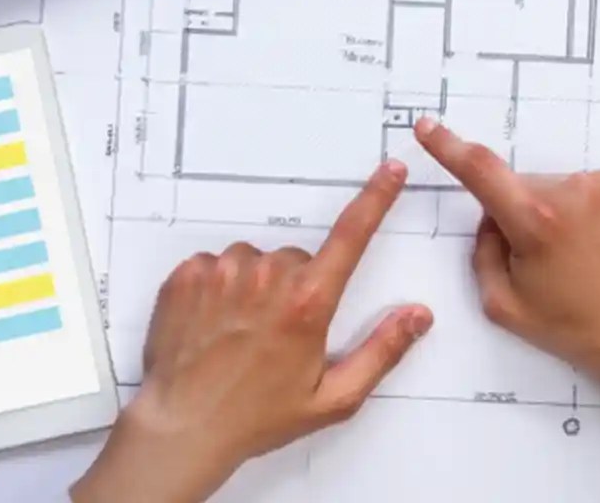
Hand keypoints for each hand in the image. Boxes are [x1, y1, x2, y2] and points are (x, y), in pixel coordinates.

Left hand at [72, 161, 432, 502]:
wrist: (182, 427)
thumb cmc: (256, 417)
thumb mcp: (333, 398)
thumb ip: (382, 351)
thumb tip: (418, 316)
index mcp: (308, 304)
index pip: (352, 236)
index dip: (376, 199)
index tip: (390, 172)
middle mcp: (266, 278)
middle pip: (296, 258)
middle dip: (295, 286)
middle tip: (277, 335)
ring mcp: (223, 273)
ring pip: (254, 260)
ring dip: (254, 286)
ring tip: (240, 334)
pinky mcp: (188, 275)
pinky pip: (215, 264)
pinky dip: (217, 288)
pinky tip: (214, 325)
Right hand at [415, 119, 599, 466]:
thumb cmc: (573, 327)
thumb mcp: (503, 304)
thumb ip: (483, 251)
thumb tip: (491, 217)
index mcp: (535, 223)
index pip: (480, 171)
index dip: (448, 146)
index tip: (426, 126)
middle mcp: (571, 193)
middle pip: (521, 187)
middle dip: (520, 213)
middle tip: (544, 261)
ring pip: (556, 188)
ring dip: (556, 213)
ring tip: (579, 258)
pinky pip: (587, 189)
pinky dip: (584, 211)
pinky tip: (599, 246)